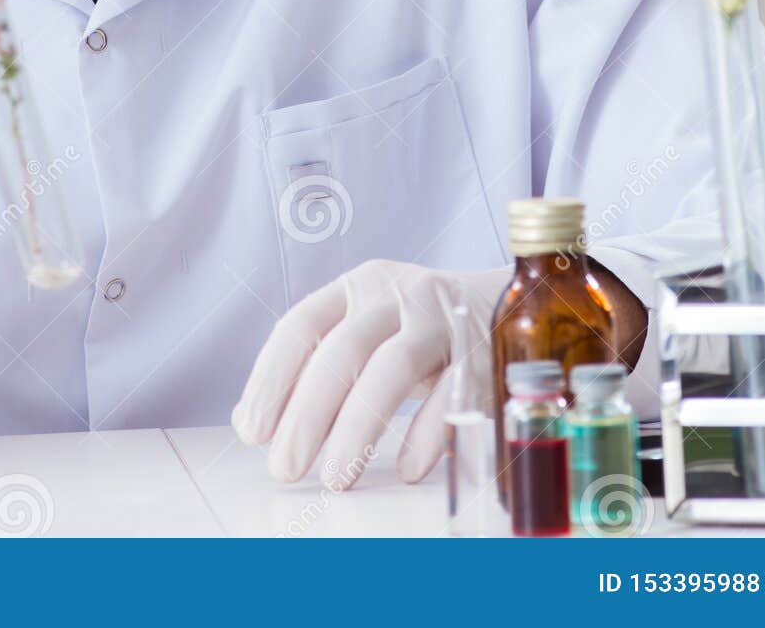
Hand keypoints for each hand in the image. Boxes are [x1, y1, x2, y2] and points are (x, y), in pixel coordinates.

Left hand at [231, 258, 506, 489]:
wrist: (514, 308)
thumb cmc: (422, 333)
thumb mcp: (368, 334)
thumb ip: (314, 369)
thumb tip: (251, 423)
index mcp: (358, 286)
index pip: (301, 324)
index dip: (272, 377)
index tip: (253, 430)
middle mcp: (398, 294)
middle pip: (343, 349)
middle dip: (308, 413)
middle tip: (285, 467)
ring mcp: (443, 319)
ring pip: (392, 368)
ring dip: (358, 428)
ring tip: (335, 478)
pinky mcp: (485, 351)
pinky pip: (452, 392)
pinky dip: (427, 432)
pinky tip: (408, 469)